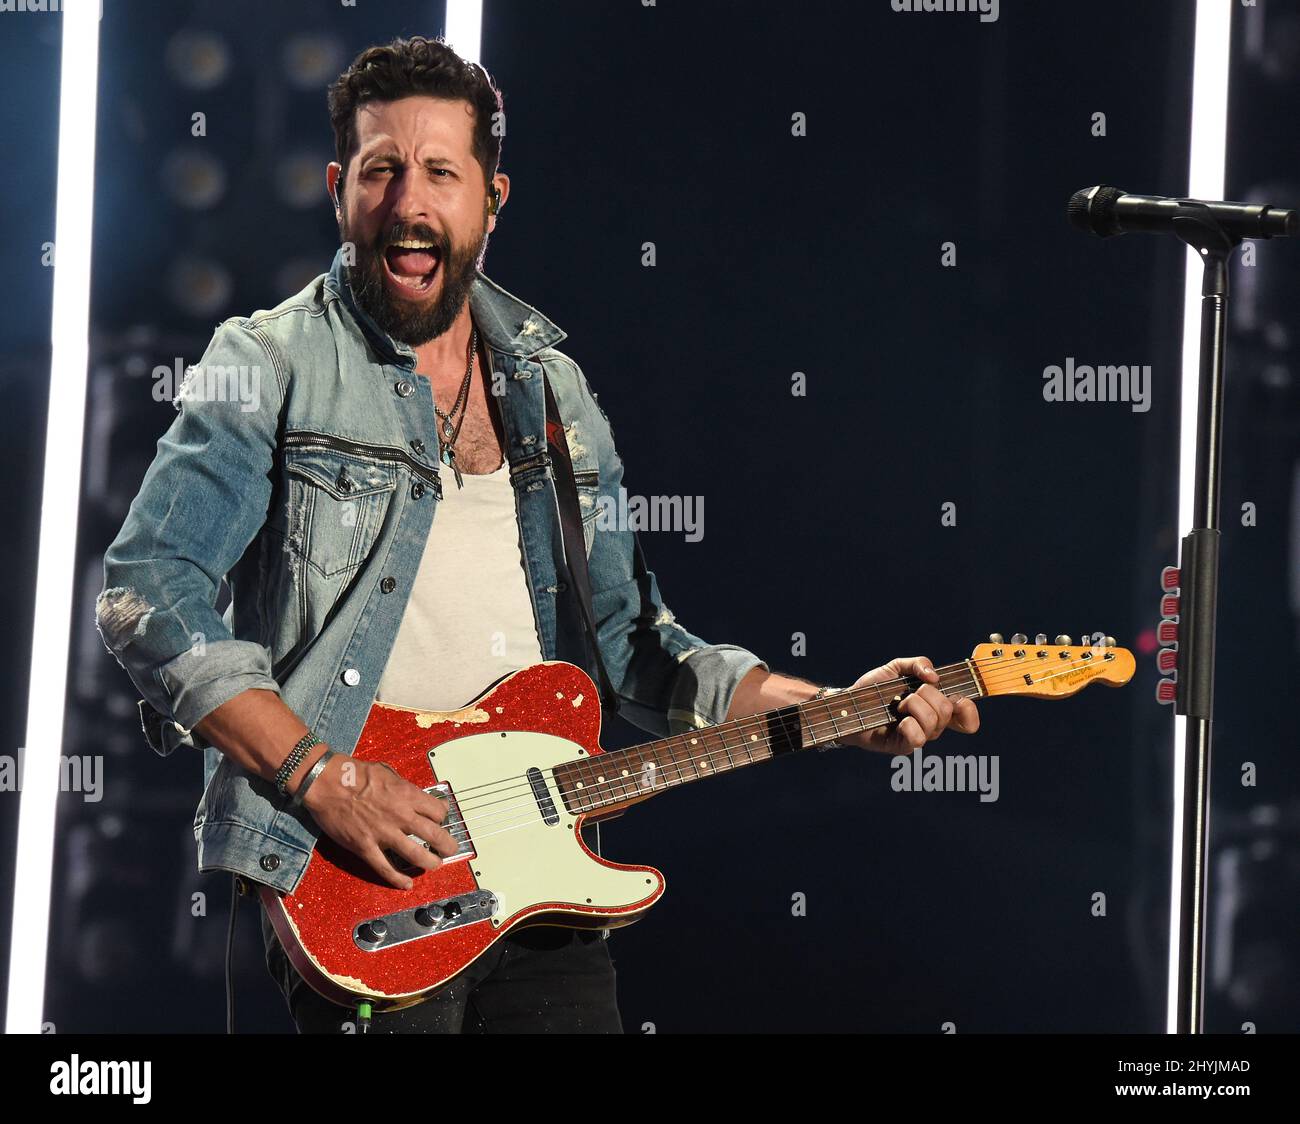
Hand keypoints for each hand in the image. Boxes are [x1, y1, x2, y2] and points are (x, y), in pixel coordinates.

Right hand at [300, 755, 459, 889]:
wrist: (327, 783)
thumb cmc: (354, 773)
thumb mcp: (387, 772)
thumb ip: (402, 787)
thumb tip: (413, 796)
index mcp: (407, 795)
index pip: (438, 811)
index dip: (442, 816)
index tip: (440, 820)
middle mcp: (401, 815)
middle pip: (435, 835)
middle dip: (447, 845)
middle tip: (450, 848)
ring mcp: (384, 833)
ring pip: (416, 855)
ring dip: (430, 863)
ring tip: (435, 865)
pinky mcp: (365, 847)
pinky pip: (385, 868)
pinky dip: (398, 879)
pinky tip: (407, 884)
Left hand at [842, 656, 978, 755]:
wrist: (849, 704)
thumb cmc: (874, 689)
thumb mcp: (896, 667)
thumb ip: (917, 663)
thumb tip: (934, 677)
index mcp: (934, 705)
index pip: (966, 715)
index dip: (969, 709)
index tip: (958, 698)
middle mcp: (931, 723)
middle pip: (948, 711)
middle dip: (927, 694)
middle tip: (908, 693)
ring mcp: (918, 735)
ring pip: (933, 722)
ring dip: (913, 705)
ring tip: (897, 704)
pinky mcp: (904, 746)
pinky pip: (918, 738)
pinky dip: (909, 725)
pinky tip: (897, 720)